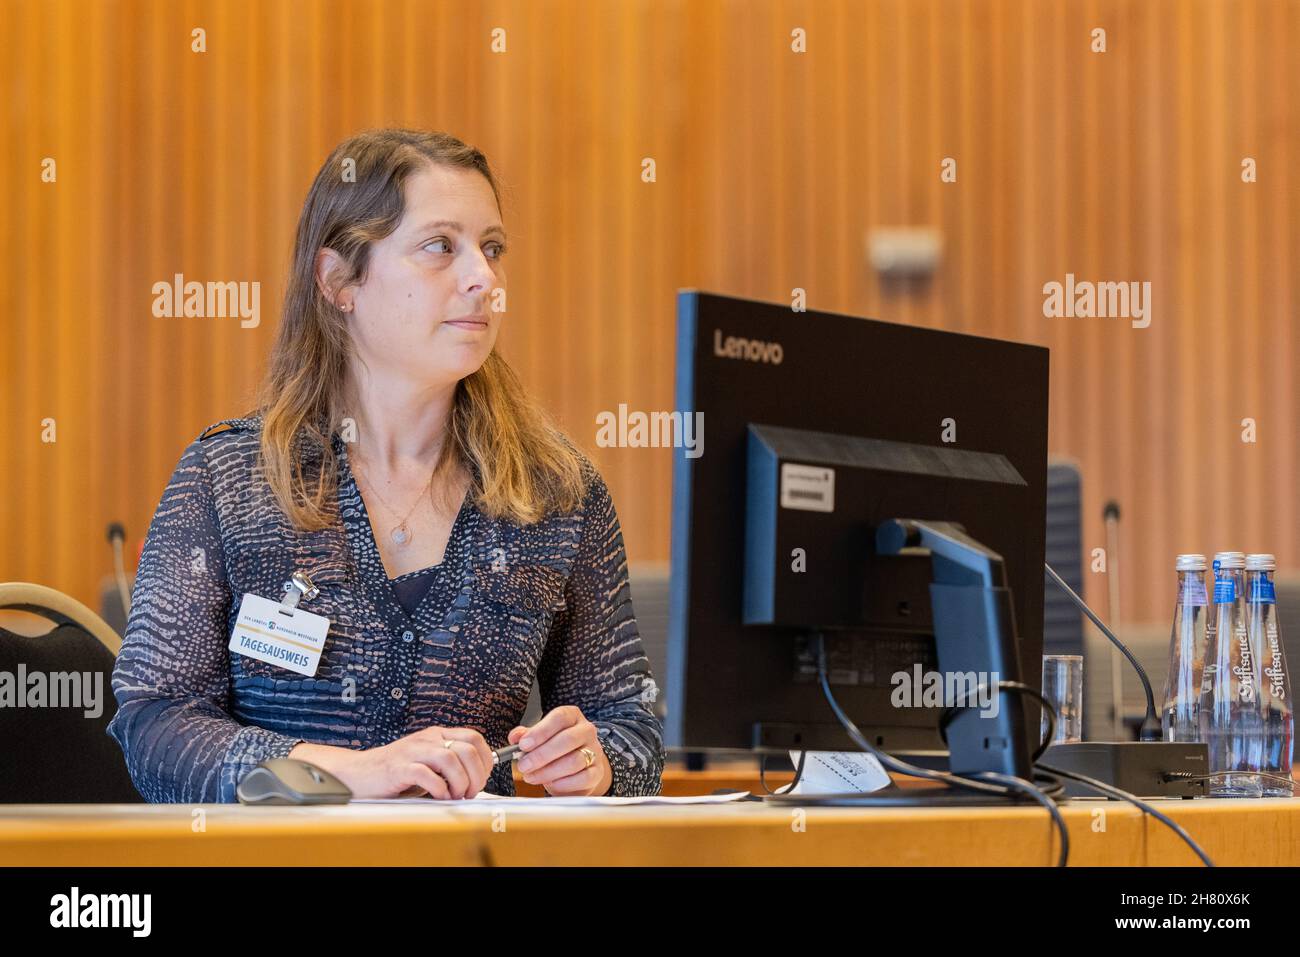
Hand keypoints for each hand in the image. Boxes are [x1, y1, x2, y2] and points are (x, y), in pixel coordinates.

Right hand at [289, 726, 494, 798]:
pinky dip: (439, 789)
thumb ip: (449, 763)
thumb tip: (478, 776)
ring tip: (455, 795)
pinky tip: (438, 796)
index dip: (485, 759)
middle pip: (467, 749)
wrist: (358, 773)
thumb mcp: (427, 761)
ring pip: (450, 759)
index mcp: (436, 735)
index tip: (483, 777)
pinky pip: (426, 774)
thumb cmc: (395, 771)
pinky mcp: (398, 768)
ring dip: (460, 782)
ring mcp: (412, 752)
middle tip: (470, 792)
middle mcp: (427, 739)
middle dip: (476, 775)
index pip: (473, 737)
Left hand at [509, 705, 612, 795]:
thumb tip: (515, 737)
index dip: (540, 731)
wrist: (577, 768)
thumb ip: (526, 735)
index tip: (523, 745)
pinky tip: (550, 784)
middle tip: (523, 765)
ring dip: (548, 771)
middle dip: (541, 755)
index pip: (559, 717)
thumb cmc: (556, 749)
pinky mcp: (597, 772)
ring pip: (574, 761)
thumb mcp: (540, 738)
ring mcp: (594, 751)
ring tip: (531, 776)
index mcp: (572, 716)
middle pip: (567, 739)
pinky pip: (582, 778)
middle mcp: (586, 731)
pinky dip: (562, 783)